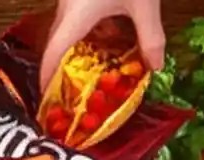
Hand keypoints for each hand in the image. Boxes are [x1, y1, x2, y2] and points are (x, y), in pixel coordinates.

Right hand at [40, 0, 164, 90]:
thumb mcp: (144, 4)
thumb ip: (150, 37)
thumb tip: (156, 68)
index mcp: (75, 16)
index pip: (52, 57)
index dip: (47, 83)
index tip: (48, 106)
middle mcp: (66, 8)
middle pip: (56, 46)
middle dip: (61, 73)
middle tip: (72, 98)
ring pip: (67, 32)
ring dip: (76, 54)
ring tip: (91, 76)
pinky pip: (78, 19)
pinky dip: (88, 36)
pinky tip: (107, 42)